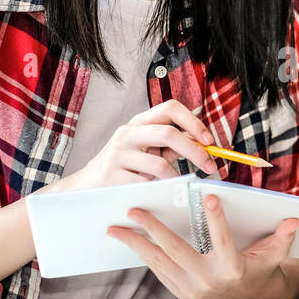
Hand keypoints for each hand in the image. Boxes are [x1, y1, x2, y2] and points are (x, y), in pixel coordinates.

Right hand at [71, 99, 218, 187]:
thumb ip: (172, 144)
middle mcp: (128, 132)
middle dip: (195, 151)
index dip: (193, 122)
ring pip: (160, 164)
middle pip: (169, 133)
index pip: (170, 108)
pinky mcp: (113, 175)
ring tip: (177, 183)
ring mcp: (118, 153)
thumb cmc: (125, 165)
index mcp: (140, 122)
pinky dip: (158, 189)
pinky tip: (156, 190)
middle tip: (210, 166)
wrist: (88, 184)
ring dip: (176, 176)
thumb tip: (203, 142)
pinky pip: (147, 184)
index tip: (209, 140)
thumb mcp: (147, 148)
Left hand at [106, 193, 298, 298]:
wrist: (251, 296)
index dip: (218, 220)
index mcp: (233, 269)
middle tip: (136, 211)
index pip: (224, 241)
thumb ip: (282, 237)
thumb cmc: (260, 267)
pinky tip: (130, 240)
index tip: (210, 198)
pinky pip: (158, 270)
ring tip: (117, 228)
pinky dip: (143, 254)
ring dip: (137, 244)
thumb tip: (294, 220)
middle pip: (178, 251)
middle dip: (154, 230)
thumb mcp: (275, 253)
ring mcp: (192, 289)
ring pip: (160, 262)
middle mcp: (209, 281)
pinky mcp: (181, 292)